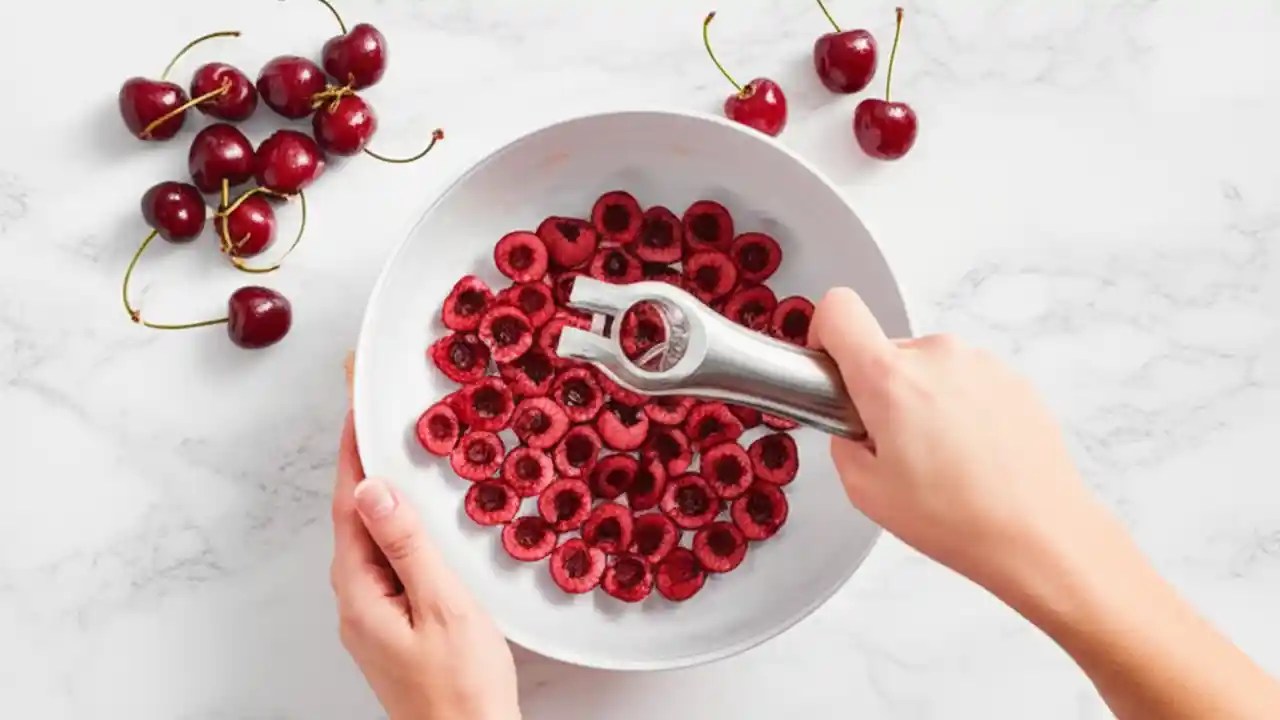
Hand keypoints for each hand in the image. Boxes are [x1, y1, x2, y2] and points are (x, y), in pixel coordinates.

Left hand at [331, 407, 519, 718]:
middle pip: (353, 521)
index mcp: (360, 594)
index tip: (355, 410)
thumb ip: (407, 547)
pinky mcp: (393, 628)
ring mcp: (373, 618)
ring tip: (401, 458)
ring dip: (383, 500)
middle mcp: (356, 604)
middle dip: (363, 469)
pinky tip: (420, 523)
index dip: (351, 456)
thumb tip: (372, 491)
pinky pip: (387, 564)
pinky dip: (399, 532)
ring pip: (371, 543)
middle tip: (379, 422)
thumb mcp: (442, 607)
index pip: (347, 507)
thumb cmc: (461, 688)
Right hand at [810, 289, 1279, 718]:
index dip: (824, 331)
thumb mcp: (865, 491)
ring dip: (923, 401)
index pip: (838, 308)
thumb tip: (851, 423)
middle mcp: (936, 356)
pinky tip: (972, 455)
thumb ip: (843, 441)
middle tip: (896, 446)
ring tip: (941, 459)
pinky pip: (966, 380)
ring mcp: (979, 363)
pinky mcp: (1011, 377)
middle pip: (886, 350)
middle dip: (880, 390)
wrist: (1040, 533)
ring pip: (928, 367)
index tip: (831, 362)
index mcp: (890, 378)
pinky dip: (960, 408)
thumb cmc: (958, 518)